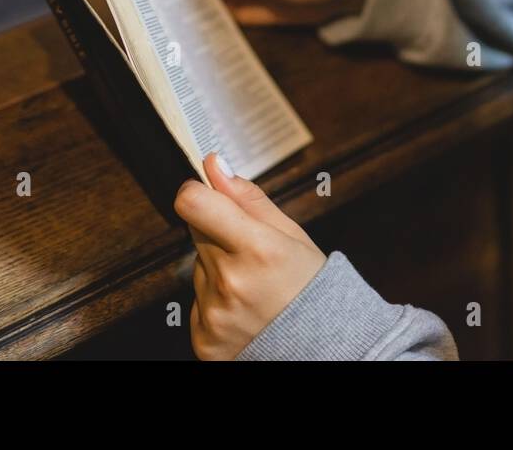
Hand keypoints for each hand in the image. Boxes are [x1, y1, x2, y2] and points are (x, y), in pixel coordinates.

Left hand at [174, 153, 327, 359]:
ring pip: (198, 269)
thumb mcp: (291, 235)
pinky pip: (197, 303)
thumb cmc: (309, 286)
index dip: (195, 193)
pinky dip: (215, 303)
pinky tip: (244, 310)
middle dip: (218, 234)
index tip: (206, 195)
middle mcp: (231, 282)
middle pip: (196, 233)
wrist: (319, 346)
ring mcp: (215, 315)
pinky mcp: (204, 339)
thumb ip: (247, 199)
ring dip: (218, 270)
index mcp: (257, 249)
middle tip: (250, 253)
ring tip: (253, 287)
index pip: (193, 204)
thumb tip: (213, 165)